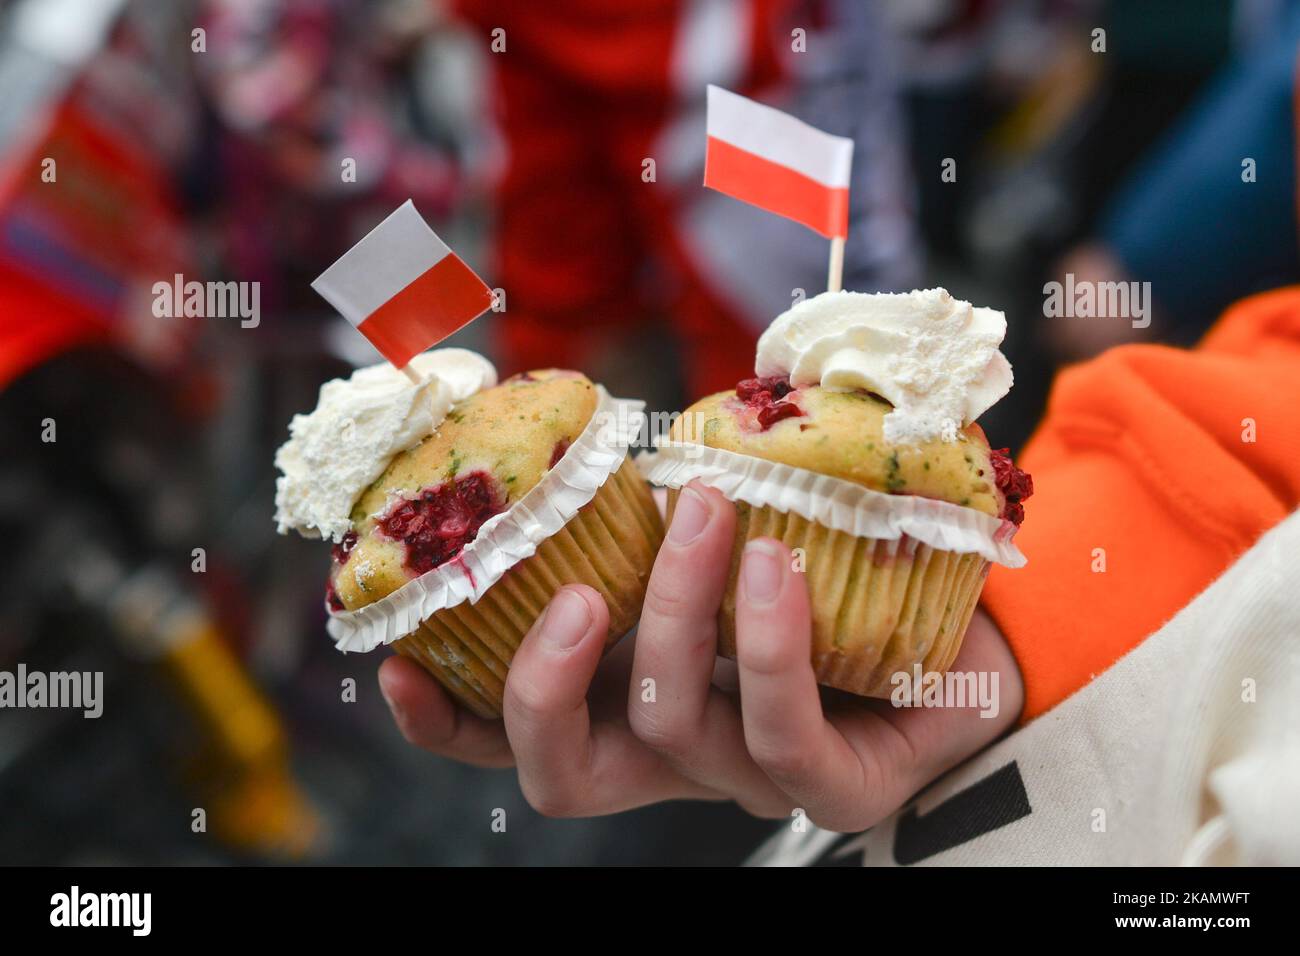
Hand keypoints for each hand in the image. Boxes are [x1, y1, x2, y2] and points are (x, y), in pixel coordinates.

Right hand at [379, 481, 1023, 830]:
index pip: (510, 739)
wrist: (970, 613)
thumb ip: (658, 488)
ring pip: (670, 731)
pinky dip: (768, 647)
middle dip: (542, 686)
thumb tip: (595, 400)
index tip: (396, 651)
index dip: (445, 717)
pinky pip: (780, 738)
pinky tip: (776, 567)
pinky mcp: (840, 787)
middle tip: (575, 592)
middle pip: (563, 774)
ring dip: (673, 614)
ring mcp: (753, 775)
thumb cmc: (833, 554)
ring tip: (702, 514)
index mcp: (628, 698)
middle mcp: (679, 753)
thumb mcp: (724, 518)